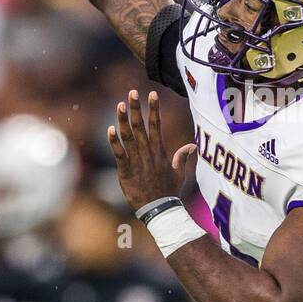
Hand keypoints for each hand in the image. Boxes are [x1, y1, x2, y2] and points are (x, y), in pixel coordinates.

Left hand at [107, 89, 196, 211]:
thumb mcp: (179, 173)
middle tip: (132, 92)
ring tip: (121, 105)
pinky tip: (110, 129)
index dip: (154, 109)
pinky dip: (114, 142)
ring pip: (129, 136)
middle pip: (141, 126)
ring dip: (124, 120)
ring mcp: (137, 161)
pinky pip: (119, 154)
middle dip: (137, 108)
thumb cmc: (169, 191)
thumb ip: (183, 157)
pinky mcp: (126, 171)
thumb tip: (192, 145)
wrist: (160, 209)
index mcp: (159, 151)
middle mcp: (148, 153)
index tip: (152, 94)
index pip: (156, 125)